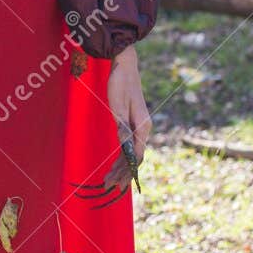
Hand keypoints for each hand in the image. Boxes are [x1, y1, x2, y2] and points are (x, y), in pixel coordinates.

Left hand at [101, 45, 150, 195]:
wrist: (124, 65)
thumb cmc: (120, 83)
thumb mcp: (118, 105)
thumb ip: (122, 126)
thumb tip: (124, 145)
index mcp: (143, 126)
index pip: (137, 156)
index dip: (127, 172)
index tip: (117, 184)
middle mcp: (143, 129)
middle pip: (134, 157)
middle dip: (122, 173)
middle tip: (108, 186)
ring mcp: (138, 127)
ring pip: (131, 153)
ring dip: (121, 167)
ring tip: (109, 180)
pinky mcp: (132, 123)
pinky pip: (128, 145)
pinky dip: (122, 156)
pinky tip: (116, 164)